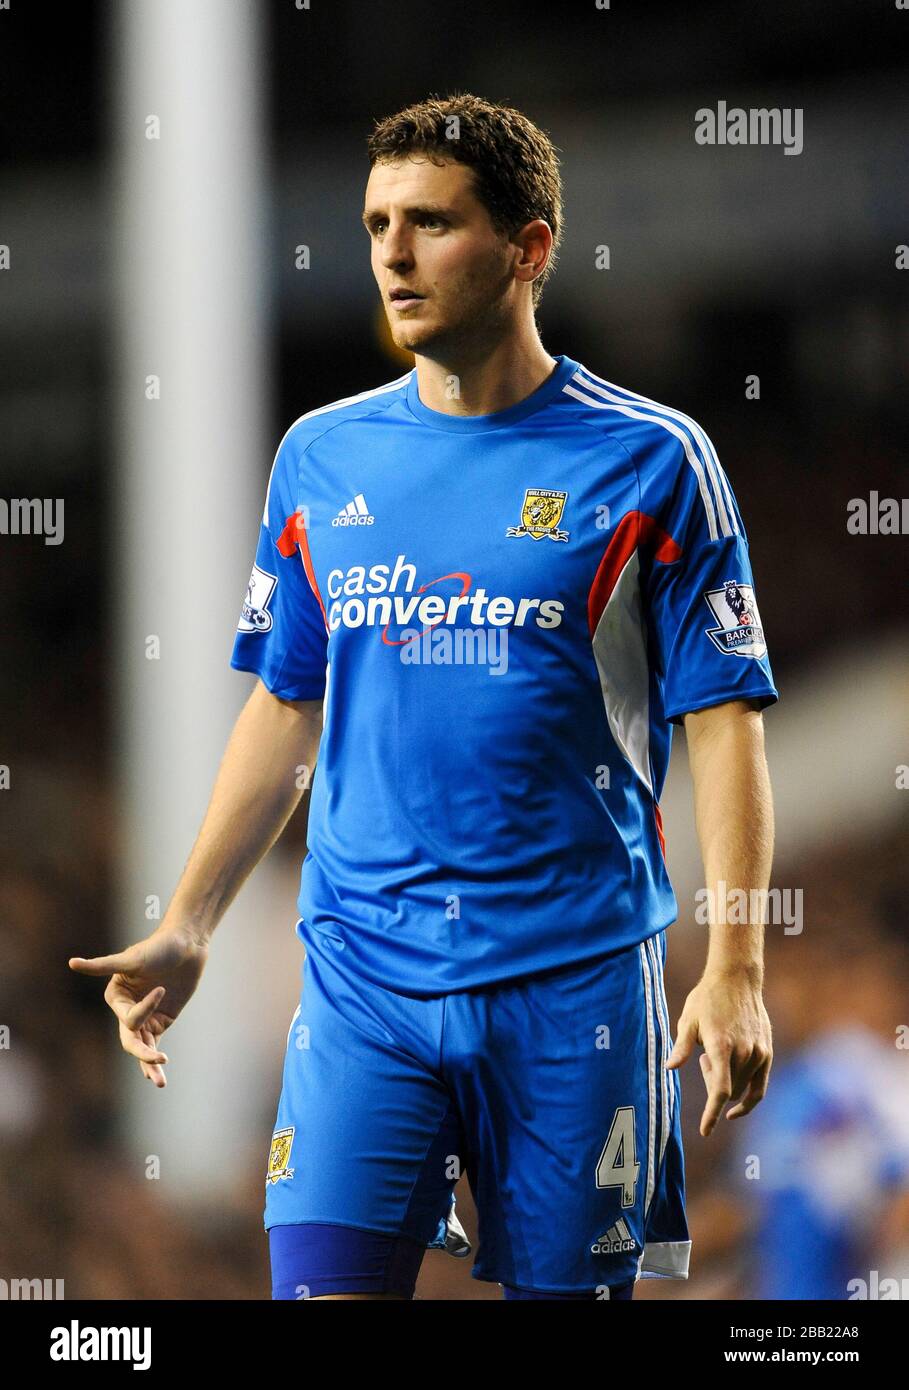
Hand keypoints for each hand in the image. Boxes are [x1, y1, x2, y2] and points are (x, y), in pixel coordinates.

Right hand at [68, 926, 208, 1087]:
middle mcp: (126, 1010)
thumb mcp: (132, 959)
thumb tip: (72, 963)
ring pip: (141, 1048)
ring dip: (149, 1065)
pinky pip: (154, 1044)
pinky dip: (154, 1061)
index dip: (144, 1010)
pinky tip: (157, 1078)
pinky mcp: (161, 1021)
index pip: (127, 1017)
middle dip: (142, 1053)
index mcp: (115, 997)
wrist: (187, 944)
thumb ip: (103, 966)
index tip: (162, 990)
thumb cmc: (157, 948)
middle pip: (130, 1040)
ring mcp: (145, 1017)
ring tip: (159, 1082)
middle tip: (158, 1059)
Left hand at [666, 971, 771, 1135]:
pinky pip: (759, 1086)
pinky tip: (736, 1108)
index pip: (720, 1090)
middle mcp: (743, 1052)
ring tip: (714, 1054)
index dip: (712, 1114)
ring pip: (742, 1088)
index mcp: (722, 1046)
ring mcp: (758, 1053)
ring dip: (726, 1082)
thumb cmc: (707, 999)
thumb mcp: (688, 1020)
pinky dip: (749, 1099)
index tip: (705, 1131)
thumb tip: (669, 1067)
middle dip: (711, 1085)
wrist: (737, 979)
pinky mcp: (767, 1052)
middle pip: (727, 1089)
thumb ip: (681, 1046)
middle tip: (702, 1060)